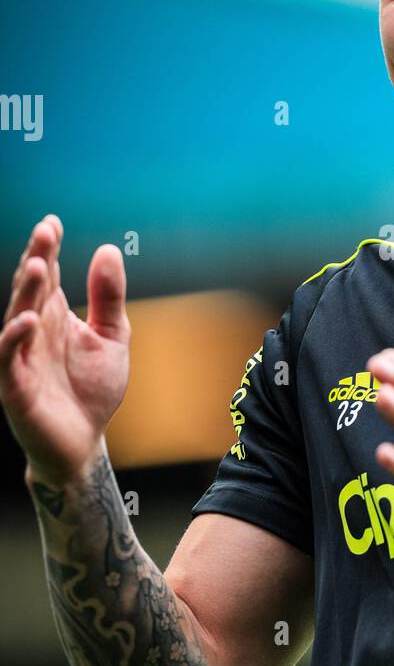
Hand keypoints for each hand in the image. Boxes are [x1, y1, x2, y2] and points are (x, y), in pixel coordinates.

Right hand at [0, 216, 130, 483]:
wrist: (84, 442)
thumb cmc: (92, 389)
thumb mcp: (112, 337)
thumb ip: (109, 298)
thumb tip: (108, 250)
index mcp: (53, 315)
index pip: (46, 275)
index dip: (47, 249)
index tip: (53, 222)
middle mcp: (33, 331)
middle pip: (29, 290)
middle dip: (35, 259)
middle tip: (44, 232)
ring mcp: (21, 358)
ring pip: (16, 317)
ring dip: (23, 292)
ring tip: (35, 265)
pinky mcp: (15, 388)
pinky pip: (9, 360)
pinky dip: (14, 340)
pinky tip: (28, 321)